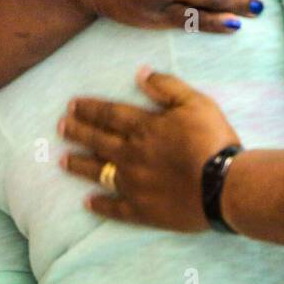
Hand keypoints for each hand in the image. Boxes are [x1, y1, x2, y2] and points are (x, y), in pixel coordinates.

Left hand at [58, 67, 240, 231]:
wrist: (223, 185)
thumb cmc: (213, 140)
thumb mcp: (196, 103)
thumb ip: (167, 87)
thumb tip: (141, 73)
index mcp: (145, 127)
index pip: (110, 114)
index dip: (90, 108)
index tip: (72, 105)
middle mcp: (131, 154)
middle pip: (98, 140)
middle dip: (77, 131)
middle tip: (60, 127)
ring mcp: (134, 184)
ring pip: (98, 172)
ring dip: (79, 164)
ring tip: (62, 160)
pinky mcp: (141, 210)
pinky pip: (114, 208)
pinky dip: (99, 205)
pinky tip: (87, 203)